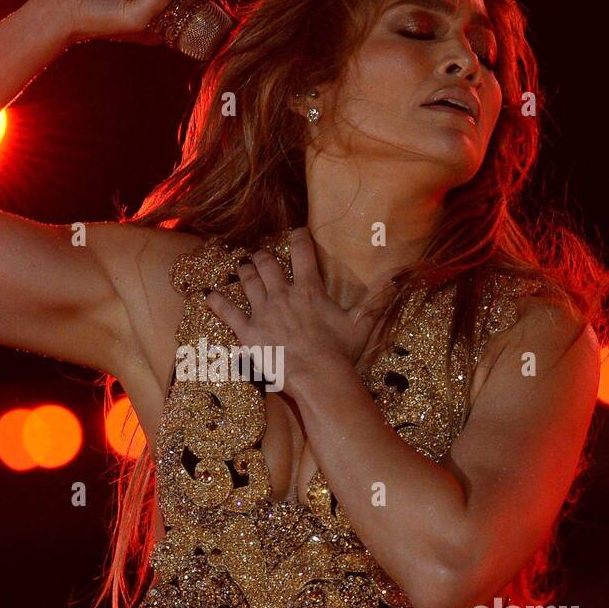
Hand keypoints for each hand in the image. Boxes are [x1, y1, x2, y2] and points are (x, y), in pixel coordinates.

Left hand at [203, 227, 377, 396]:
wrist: (317, 377)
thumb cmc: (340, 353)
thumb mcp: (362, 324)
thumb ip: (377, 298)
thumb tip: (399, 276)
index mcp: (309, 290)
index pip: (302, 252)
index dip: (297, 237)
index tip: (295, 230)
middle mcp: (282, 295)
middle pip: (267, 264)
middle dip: (263, 256)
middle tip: (262, 255)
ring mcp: (262, 312)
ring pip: (248, 281)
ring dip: (245, 271)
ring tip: (243, 265)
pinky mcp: (247, 332)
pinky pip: (227, 312)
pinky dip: (217, 302)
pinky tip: (209, 295)